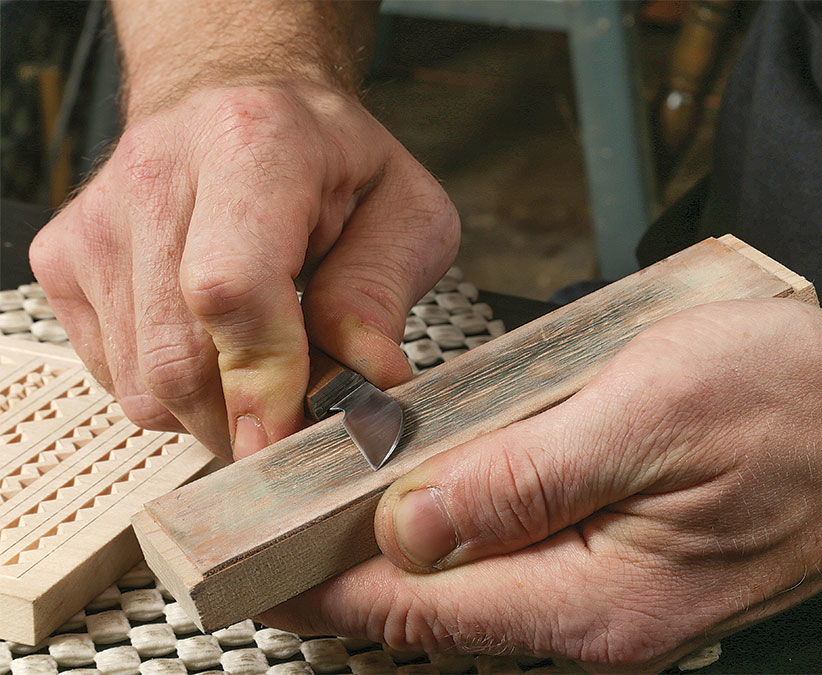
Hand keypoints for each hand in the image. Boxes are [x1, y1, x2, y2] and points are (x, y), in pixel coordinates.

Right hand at [30, 81, 458, 458]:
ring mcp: (98, 220)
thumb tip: (370, 379)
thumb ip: (382, 293)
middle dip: (246, 419)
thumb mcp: (404, 212)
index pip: (231, 287)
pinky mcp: (64, 259)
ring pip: (141, 383)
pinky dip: (172, 391)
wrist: (240, 99)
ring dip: (212, 410)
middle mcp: (158, 174)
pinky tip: (213, 345)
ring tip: (263, 366)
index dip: (261, 379)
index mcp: (254, 143)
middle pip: (177, 356)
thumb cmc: (332, 162)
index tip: (289, 439)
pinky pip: (115, 377)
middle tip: (300, 420)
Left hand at [260, 299, 821, 667]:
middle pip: (440, 618)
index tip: (252, 564)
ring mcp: (624, 610)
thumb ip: (525, 477)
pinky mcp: (638, 581)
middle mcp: (606, 626)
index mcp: (600, 600)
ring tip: (341, 513)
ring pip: (479, 602)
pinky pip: (528, 577)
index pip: (421, 612)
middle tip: (278, 527)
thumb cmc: (795, 407)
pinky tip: (448, 507)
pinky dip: (472, 546)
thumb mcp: (649, 410)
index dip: (325, 589)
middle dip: (352, 578)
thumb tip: (415, 528)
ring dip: (409, 562)